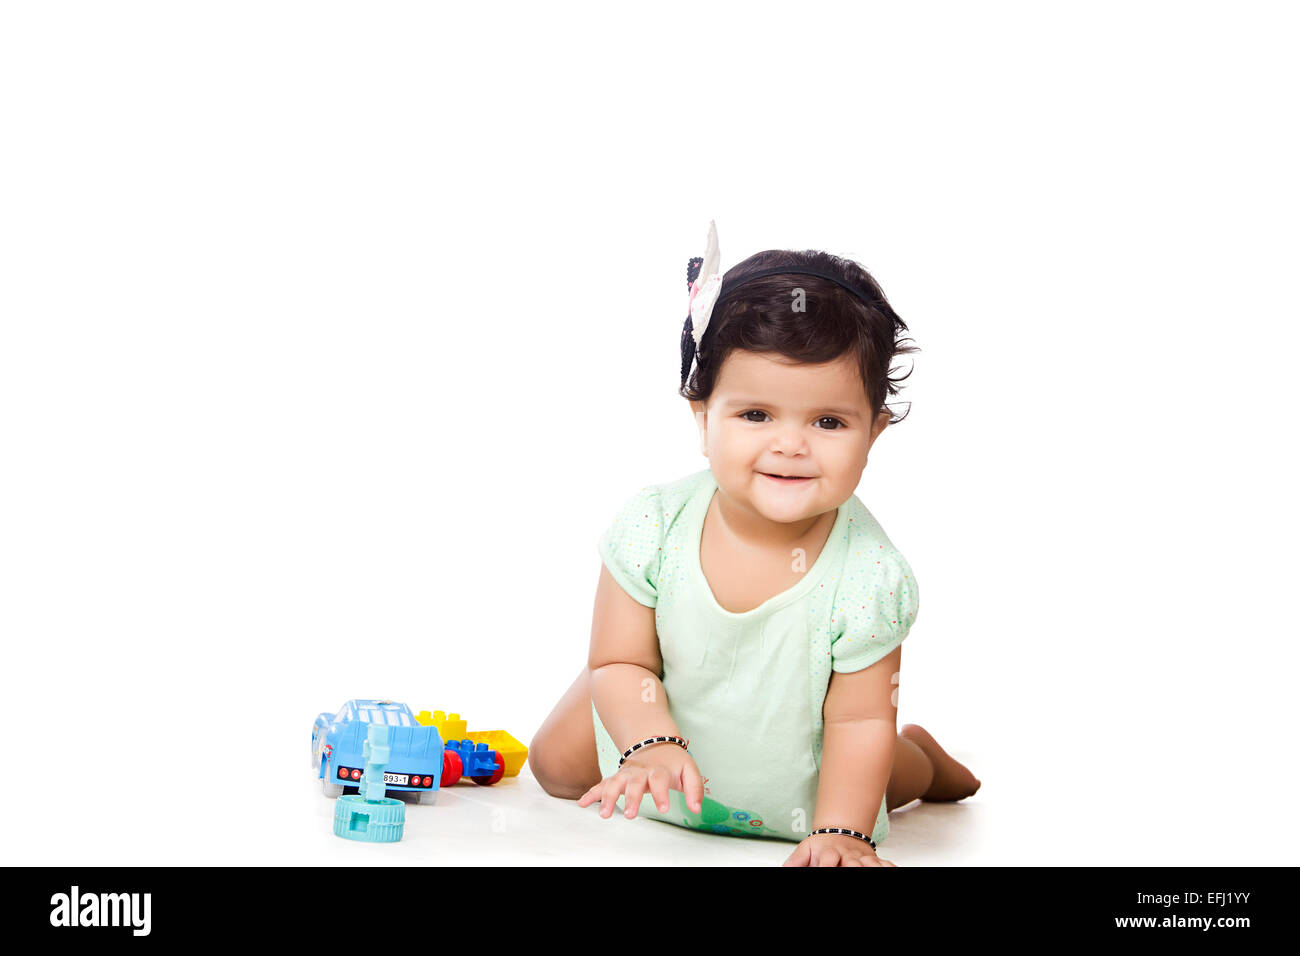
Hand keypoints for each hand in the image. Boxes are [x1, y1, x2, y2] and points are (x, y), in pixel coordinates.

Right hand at [577, 744, 704, 819]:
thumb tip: (696, 809)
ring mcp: (626, 773)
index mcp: (659, 770)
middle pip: (634, 783)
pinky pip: (603, 784)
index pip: (659, 780)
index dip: (661, 794)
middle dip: (631, 799)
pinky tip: (583, 803)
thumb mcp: (690, 771)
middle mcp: (640, 771)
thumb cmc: (673, 763)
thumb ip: (695, 789)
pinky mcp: (617, 778)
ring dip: (609, 798)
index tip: (663, 809)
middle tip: (630, 815)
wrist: (655, 743)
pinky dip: (592, 793)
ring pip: (615, 783)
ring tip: (605, 814)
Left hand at [782, 832, 896, 866]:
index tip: (823, 868)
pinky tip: (891, 870)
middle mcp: (847, 854)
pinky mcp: (873, 859)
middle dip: (851, 868)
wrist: (842, 830)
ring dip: (871, 867)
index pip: (828, 859)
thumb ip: (795, 861)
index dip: (826, 865)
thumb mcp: (806, 849)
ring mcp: (861, 857)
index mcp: (829, 852)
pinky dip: (888, 866)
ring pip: (869, 863)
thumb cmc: (822, 845)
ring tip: (872, 871)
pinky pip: (885, 863)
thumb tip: (784, 869)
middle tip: (851, 871)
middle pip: (851, 863)